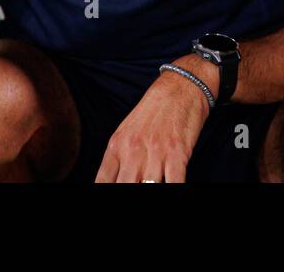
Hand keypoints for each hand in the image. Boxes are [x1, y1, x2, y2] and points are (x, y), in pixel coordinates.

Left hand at [94, 62, 211, 182]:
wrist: (179, 88)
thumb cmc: (154, 111)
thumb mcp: (126, 131)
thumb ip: (118, 157)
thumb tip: (112, 181)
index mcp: (117, 145)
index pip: (103, 181)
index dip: (106, 193)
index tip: (112, 195)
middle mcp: (133, 151)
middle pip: (124, 187)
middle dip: (130, 191)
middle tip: (137, 186)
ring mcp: (155, 154)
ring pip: (148, 188)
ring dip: (151, 188)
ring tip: (153, 185)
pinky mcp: (177, 155)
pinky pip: (174, 183)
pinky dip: (173, 188)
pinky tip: (171, 185)